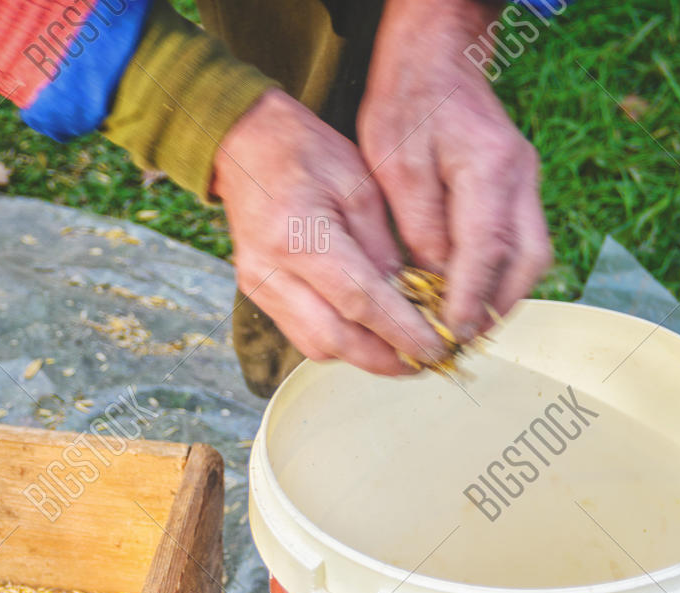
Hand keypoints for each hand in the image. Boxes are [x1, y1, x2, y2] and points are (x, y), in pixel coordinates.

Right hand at [213, 88, 447, 375]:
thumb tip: (407, 297)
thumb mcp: (360, 185)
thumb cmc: (305, 152)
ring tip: (401, 349)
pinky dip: (339, 340)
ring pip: (315, 345)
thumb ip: (382, 246)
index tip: (437, 347)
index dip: (402, 332)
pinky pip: (301, 333)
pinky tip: (367, 331)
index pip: (360, 303)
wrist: (242, 145)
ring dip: (361, 354)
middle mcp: (271, 273)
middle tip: (425, 360)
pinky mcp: (256, 292)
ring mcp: (259, 286)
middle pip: (334, 339)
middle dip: (384, 358)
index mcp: (299, 239)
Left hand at [359, 0, 552, 341]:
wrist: (436, 60)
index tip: (452, 335)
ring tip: (462, 330)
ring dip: (500, 298)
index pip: (487, 249)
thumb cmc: (407, 106)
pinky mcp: (517, 189)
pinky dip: (499, 276)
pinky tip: (466, 297)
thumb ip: (416, 223)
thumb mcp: (394, 165)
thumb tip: (428, 278)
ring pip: (530, 257)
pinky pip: (520, 244)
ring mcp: (525, 183)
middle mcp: (519, 179)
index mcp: (488, 169)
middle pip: (526, 262)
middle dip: (496, 309)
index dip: (470, 299)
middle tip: (458, 344)